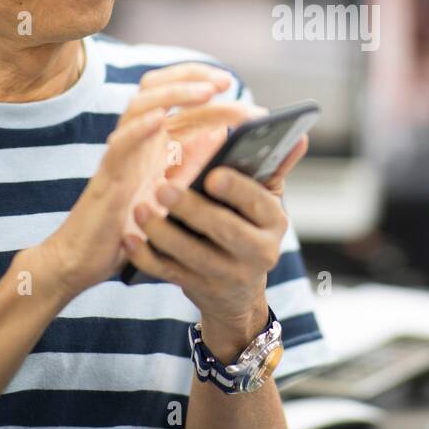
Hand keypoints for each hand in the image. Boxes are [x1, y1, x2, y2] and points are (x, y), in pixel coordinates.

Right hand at [42, 63, 235, 297]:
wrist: (86, 260)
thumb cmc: (131, 226)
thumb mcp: (173, 190)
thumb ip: (193, 164)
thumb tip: (226, 138)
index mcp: (150, 140)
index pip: (172, 93)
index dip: (198, 80)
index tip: (229, 81)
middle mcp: (134, 140)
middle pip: (155, 88)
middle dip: (191, 77)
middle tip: (226, 81)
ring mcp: (120, 156)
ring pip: (139, 106)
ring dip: (174, 94)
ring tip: (206, 93)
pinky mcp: (107, 178)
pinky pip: (119, 146)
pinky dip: (138, 129)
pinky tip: (159, 120)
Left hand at [124, 159, 304, 336]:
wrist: (238, 293)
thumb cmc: (249, 230)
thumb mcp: (266, 204)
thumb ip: (275, 168)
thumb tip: (299, 135)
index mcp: (275, 223)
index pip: (257, 202)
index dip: (236, 188)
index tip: (213, 173)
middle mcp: (258, 253)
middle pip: (224, 230)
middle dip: (192, 209)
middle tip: (163, 187)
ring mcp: (227, 276)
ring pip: (191, 255)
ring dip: (162, 232)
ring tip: (140, 209)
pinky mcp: (198, 289)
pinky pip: (168, 274)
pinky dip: (146, 258)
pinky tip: (129, 239)